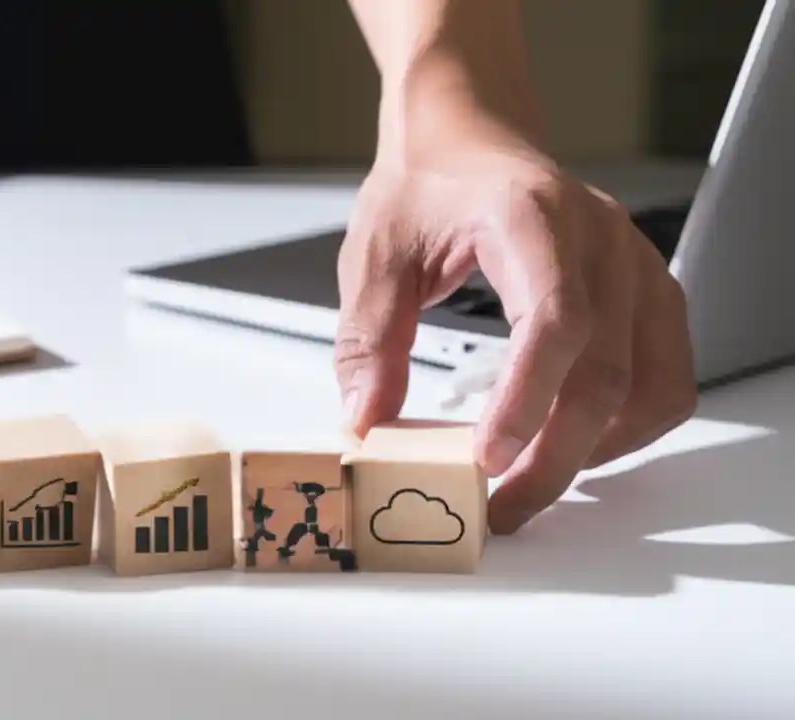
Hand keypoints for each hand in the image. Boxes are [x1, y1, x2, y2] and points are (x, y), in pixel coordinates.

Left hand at [335, 140, 697, 533]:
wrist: (468, 136)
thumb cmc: (426, 183)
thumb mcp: (375, 252)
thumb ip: (368, 337)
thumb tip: (366, 420)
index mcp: (531, 218)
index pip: (555, 320)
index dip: (527, 401)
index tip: (486, 460)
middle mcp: (600, 240)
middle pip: (606, 372)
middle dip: (553, 457)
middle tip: (500, 508)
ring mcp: (632, 265)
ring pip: (650, 384)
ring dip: (597, 450)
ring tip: (532, 483)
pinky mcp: (644, 290)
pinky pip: (666, 374)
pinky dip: (629, 425)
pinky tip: (577, 444)